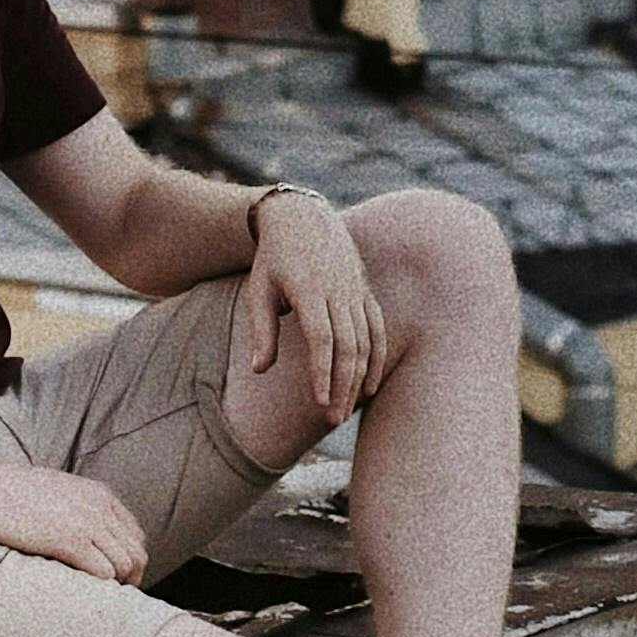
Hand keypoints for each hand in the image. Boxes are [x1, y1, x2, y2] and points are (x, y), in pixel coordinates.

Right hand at [0, 455, 148, 583]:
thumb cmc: (16, 492)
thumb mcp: (62, 491)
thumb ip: (82, 507)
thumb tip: (88, 533)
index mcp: (101, 495)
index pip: (136, 535)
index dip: (130, 560)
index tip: (117, 578)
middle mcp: (101, 508)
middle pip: (136, 552)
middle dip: (130, 578)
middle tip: (112, 595)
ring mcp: (88, 524)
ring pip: (124, 565)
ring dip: (116, 585)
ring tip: (99, 597)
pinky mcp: (69, 541)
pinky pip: (103, 572)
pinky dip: (100, 586)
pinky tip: (85, 590)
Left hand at [241, 187, 387, 425]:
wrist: (302, 218)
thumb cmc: (274, 258)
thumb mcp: (260, 289)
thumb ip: (262, 330)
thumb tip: (259, 370)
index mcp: (310, 289)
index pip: (322, 338)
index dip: (323, 372)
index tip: (320, 402)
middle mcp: (339, 290)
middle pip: (348, 345)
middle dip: (343, 385)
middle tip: (333, 419)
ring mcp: (356, 290)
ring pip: (365, 341)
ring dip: (358, 378)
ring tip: (346, 410)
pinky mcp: (365, 292)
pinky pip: (377, 329)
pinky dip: (377, 358)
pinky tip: (370, 387)